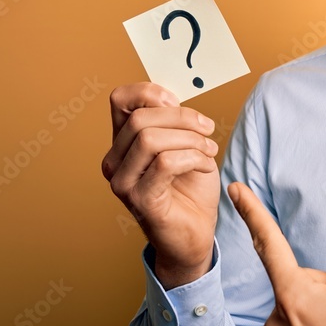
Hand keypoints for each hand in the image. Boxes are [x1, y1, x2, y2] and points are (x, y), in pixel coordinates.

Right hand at [102, 82, 219, 288]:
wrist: (195, 233)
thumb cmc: (190, 188)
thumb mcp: (184, 144)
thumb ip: (172, 121)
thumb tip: (168, 99)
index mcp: (123, 142)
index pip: (120, 100)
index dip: (150, 92)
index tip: (178, 102)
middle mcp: (115, 162)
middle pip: (140, 118)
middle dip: (182, 117)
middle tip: (207, 129)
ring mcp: (123, 183)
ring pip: (150, 140)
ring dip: (191, 139)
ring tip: (209, 150)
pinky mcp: (140, 200)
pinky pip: (166, 164)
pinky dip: (194, 159)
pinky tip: (205, 166)